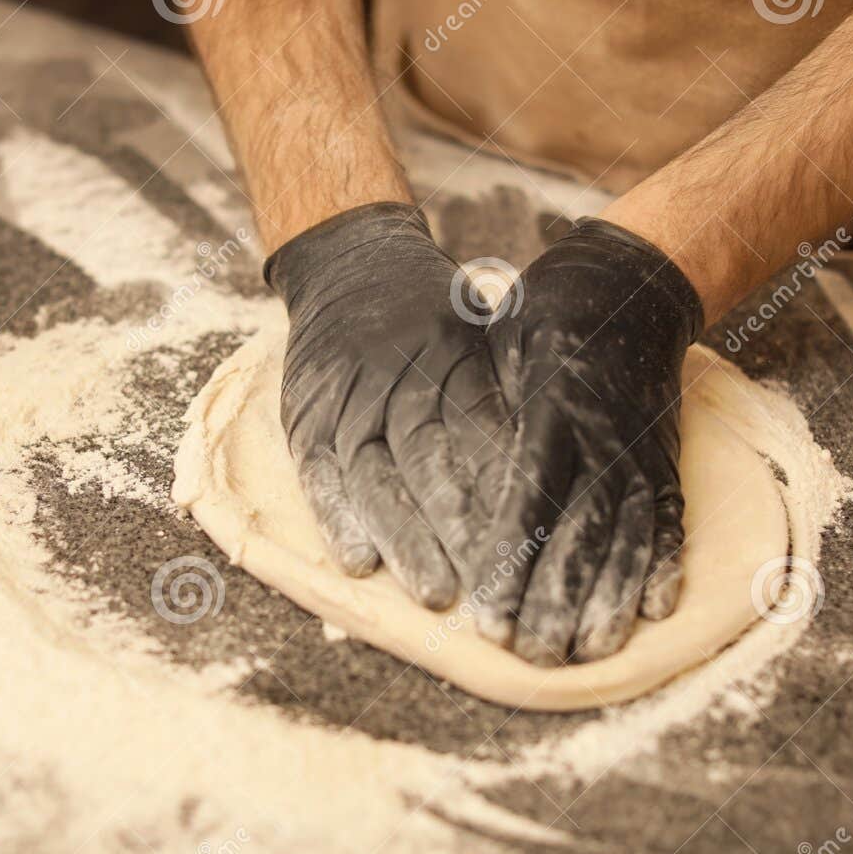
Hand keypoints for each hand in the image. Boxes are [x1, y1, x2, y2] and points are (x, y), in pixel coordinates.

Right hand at [268, 202, 509, 608]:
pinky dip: (337, 520)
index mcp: (449, 357)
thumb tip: (546, 470)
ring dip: (404, 540)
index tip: (531, 545)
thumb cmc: (433, 309)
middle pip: (427, 464)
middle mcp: (394, 381)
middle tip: (490, 588)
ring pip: (374, 479)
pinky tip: (358, 563)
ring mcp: (344, 402)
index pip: (480, 434)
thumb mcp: (479, 333)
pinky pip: (319, 476)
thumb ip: (503, 394)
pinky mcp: (306, 421)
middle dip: (459, 530)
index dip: (504, 492)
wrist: (348, 261)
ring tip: (433, 592)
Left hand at [475, 218, 703, 663]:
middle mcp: (604, 437)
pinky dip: (664, 564)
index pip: (529, 499)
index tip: (487, 614)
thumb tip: (445, 472)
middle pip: (581, 533)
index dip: (511, 564)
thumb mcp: (501, 347)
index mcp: (553, 408)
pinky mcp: (666, 460)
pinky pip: (669, 519)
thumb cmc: (545, 318)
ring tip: (587, 652)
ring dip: (609, 599)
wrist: (629, 286)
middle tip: (531, 656)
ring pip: (628, 537)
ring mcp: (641, 452)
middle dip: (557, 600)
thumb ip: (481, 411)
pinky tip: (656, 610)